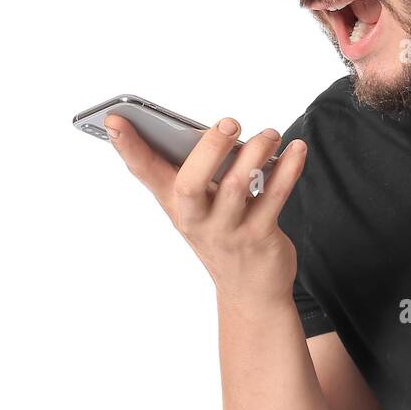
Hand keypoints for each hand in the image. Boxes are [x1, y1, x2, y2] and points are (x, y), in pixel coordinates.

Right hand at [104, 113, 307, 309]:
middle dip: (209, 149)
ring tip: (269, 134)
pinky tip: (297, 150)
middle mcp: (196, 219)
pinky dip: (288, 169)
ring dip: (256, 153)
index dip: (128, 147)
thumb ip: (201, 171)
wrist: (250, 290)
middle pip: (190, 184)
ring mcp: (227, 231)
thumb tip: (221, 132)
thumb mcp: (201, 207)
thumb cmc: (223, 234)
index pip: (144, 173)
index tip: (113, 119)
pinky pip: (275, 197)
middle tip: (230, 123)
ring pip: (237, 187)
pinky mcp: (259, 237)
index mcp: (175, 205)